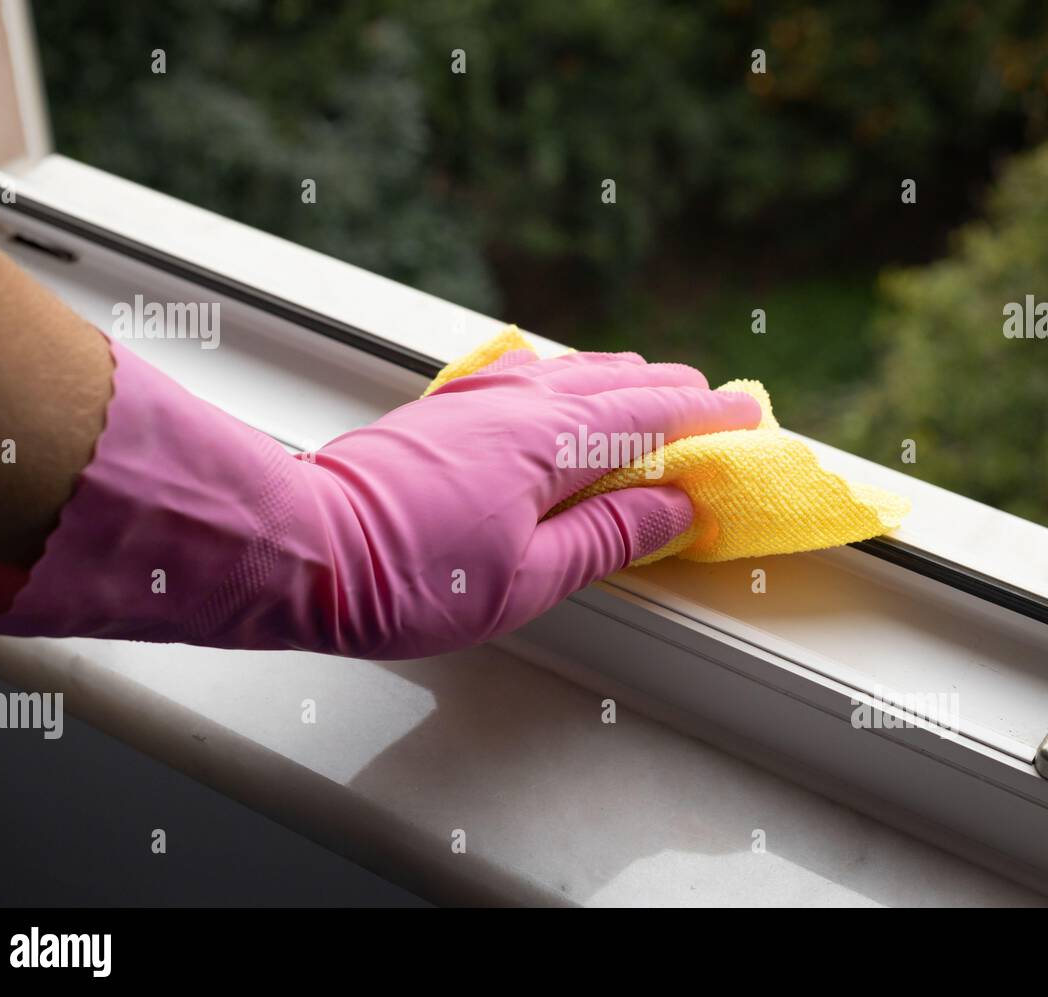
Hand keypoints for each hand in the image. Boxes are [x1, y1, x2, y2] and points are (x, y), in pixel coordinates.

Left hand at [277, 348, 761, 656]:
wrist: (299, 547)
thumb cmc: (411, 577)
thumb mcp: (531, 577)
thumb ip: (611, 535)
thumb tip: (676, 505)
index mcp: (550, 439)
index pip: (649, 416)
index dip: (704, 416)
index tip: (747, 415)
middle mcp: (516, 402)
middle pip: (613, 381)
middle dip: (669, 391)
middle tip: (713, 400)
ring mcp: (473, 398)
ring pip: (566, 372)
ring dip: (617, 380)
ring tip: (648, 385)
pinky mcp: (440, 409)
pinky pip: (522, 376)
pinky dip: (562, 379)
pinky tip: (555, 383)